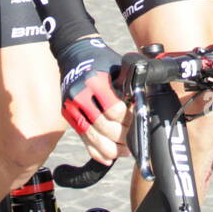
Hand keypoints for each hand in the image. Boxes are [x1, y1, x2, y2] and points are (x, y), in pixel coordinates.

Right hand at [57, 37, 128, 164]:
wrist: (74, 54)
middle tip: (134, 140)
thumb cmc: (102, 61)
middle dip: (123, 137)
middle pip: (104, 128)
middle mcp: (79, 96)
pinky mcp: (68, 116)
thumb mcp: (118, 68)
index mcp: (94, 82)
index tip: (137, 119)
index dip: (129, 119)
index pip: (115, 110)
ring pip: (93, 138)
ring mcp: (71, 108)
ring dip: (112, 149)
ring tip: (126, 151)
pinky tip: (110, 157)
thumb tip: (144, 109)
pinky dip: (97, 152)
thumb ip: (128, 87)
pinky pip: (83, 140)